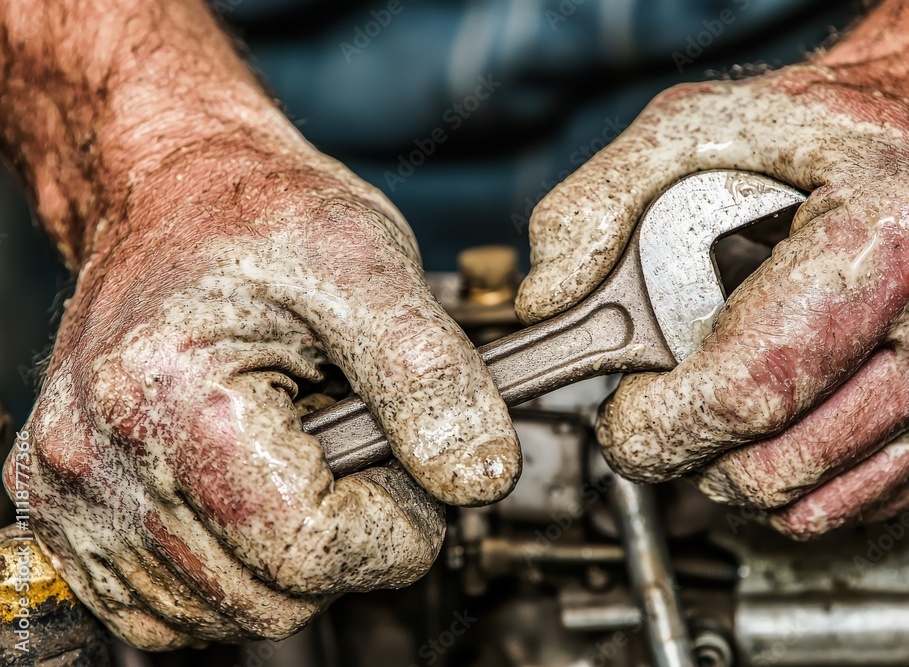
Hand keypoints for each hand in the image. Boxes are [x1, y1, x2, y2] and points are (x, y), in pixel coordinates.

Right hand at [5, 143, 519, 648]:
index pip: (313, 553)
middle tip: (361, 460)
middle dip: (345, 547)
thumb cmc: (256, 214)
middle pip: (266, 600)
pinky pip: (159, 609)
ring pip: (216, 615)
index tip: (414, 476)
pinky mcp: (67, 508)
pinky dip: (226, 576)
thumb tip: (478, 472)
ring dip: (286, 564)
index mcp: (171, 391)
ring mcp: (74, 489)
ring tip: (301, 466)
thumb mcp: (367, 265)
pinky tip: (253, 501)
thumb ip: (430, 375)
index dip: (395, 529)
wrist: (178, 193)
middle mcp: (98, 455)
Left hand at [516, 4, 908, 537]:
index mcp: (893, 237)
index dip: (660, 422)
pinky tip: (790, 406)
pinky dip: (796, 475)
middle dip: (686, 449)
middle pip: (773, 464)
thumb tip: (552, 295)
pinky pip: (854, 505)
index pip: (750, 388)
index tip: (625, 416)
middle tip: (665, 397)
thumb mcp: (703, 127)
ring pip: (809, 503)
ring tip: (728, 390)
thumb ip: (602, 201)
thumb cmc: (835, 135)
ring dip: (736, 466)